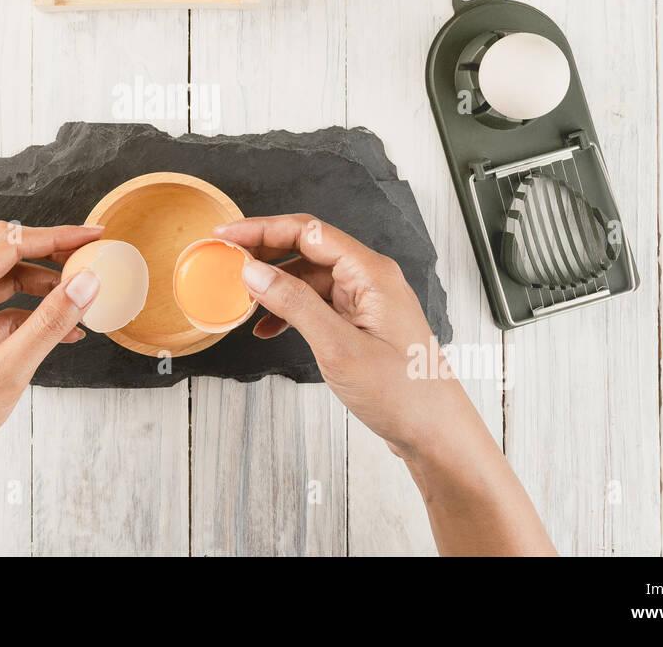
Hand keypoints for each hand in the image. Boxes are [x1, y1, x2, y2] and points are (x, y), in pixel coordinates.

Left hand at [0, 220, 103, 554]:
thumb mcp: (6, 372)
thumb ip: (48, 324)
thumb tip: (85, 283)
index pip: (6, 244)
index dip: (54, 236)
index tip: (92, 235)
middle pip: (3, 250)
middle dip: (48, 250)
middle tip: (88, 257)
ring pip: (5, 278)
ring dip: (44, 283)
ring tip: (82, 297)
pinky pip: (3, 309)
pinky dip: (34, 313)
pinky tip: (67, 329)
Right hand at [215, 213, 463, 458]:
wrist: (435, 433)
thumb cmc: (404, 393)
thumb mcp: (338, 347)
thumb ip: (295, 304)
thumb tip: (255, 271)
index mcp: (371, 273)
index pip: (307, 232)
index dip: (262, 229)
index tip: (227, 236)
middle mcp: (370, 279)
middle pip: (307, 249)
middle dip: (264, 254)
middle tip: (226, 262)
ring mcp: (367, 302)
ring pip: (310, 278)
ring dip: (275, 286)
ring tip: (243, 299)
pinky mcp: (362, 324)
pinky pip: (318, 304)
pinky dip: (290, 311)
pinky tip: (268, 328)